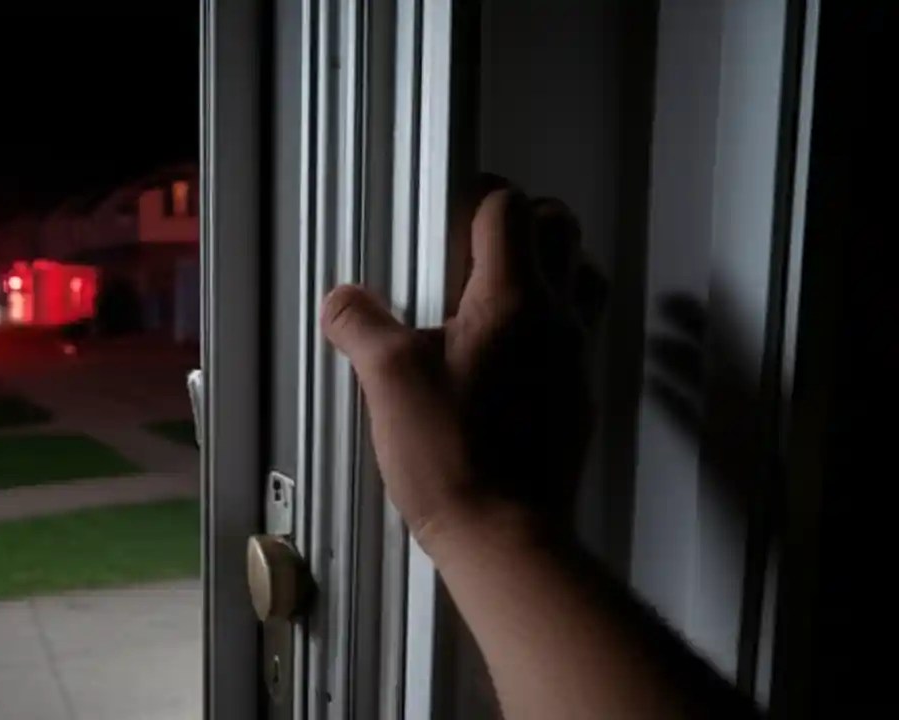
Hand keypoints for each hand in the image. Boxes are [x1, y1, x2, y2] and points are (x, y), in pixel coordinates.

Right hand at [320, 180, 601, 550]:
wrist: (506, 534)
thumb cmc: (454, 457)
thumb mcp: (389, 380)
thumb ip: (361, 326)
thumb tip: (343, 301)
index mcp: (512, 300)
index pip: (510, 209)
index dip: (477, 199)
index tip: (446, 219)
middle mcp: (556, 320)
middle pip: (560, 230)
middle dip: (520, 224)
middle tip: (472, 250)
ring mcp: (574, 358)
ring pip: (579, 279)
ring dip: (544, 270)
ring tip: (491, 296)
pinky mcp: (576, 397)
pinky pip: (573, 334)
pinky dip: (546, 324)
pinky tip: (502, 356)